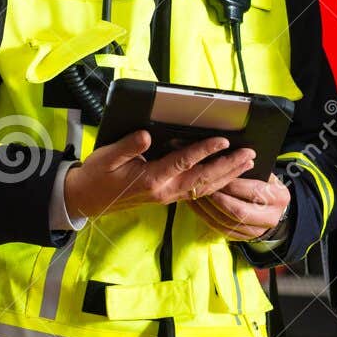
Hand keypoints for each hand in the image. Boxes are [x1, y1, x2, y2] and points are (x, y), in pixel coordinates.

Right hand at [63, 131, 255, 221]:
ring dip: (228, 175)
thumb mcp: (107, 156)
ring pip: (204, 187)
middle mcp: (164, 190)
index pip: (183, 162)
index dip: (204, 150)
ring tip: (247, 163)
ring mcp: (168, 196)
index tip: (223, 140)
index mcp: (151, 179)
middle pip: (203, 178)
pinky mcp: (168, 196)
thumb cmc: (96, 176)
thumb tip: (147, 136)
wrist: (87, 200)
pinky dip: (216, 183)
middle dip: (228, 165)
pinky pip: (197, 191)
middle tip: (249, 153)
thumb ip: (128, 146)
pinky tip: (228, 176)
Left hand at [189, 174, 289, 241]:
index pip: (253, 191)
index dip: (232, 184)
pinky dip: (207, 218)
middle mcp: (271, 217)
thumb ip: (250, 170)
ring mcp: (257, 231)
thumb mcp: (266, 174)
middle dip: (218, 199)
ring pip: (228, 223)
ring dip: (208, 209)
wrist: (275, 209)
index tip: (216, 174)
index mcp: (279, 197)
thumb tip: (226, 161)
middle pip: (239, 211)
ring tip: (195, 195)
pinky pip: (222, 230)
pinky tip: (198, 207)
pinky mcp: (244, 238)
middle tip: (202, 187)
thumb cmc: (266, 185)